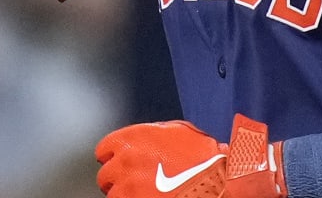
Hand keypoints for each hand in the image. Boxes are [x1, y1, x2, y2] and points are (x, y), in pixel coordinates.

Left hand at [96, 115, 284, 197]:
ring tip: (146, 194)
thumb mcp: (177, 131)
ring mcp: (128, 189)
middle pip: (106, 176)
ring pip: (113, 196)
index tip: (119, 163)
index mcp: (131, 139)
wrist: (218, 181)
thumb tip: (144, 140)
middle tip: (136, 183)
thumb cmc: (203, 156)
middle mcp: (125, 162)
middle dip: (119, 179)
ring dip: (126, 195)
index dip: (114, 157)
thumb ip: (152, 134)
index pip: (103, 150)